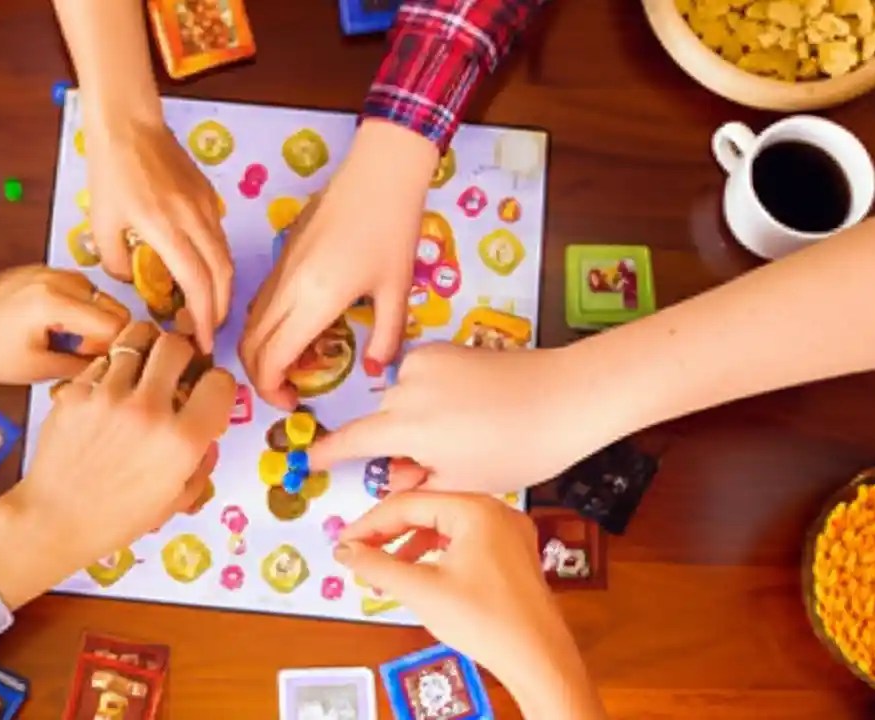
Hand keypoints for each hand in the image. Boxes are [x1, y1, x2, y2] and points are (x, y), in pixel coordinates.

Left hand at [0, 266, 129, 383]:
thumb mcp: (36, 369)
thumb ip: (80, 365)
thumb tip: (109, 364)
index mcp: (55, 302)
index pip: (113, 323)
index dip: (115, 346)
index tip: (99, 363)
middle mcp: (57, 279)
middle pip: (111, 304)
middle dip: (109, 331)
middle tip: (87, 354)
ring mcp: (49, 271)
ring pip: (96, 294)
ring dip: (94, 318)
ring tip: (71, 341)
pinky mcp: (41, 271)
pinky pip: (77, 287)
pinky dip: (79, 307)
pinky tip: (60, 327)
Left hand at [0, 322, 235, 608]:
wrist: (57, 519)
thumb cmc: (119, 516)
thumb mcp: (177, 498)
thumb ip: (202, 460)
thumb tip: (209, 428)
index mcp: (181, 441)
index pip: (220, 382)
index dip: (217, 386)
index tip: (207, 394)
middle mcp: (148, 411)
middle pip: (177, 345)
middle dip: (182, 356)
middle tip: (174, 373)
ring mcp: (108, 396)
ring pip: (137, 338)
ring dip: (146, 351)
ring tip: (142, 369)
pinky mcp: (76, 391)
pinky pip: (103, 360)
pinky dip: (112, 368)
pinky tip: (110, 391)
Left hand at [88, 117, 231, 351]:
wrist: (129, 123)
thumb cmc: (109, 171)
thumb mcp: (101, 222)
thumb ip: (116, 261)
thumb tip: (131, 281)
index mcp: (166, 227)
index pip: (197, 283)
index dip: (203, 318)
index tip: (203, 343)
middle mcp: (194, 218)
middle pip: (222, 275)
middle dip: (219, 310)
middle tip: (209, 334)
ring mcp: (205, 206)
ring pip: (225, 257)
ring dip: (221, 288)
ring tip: (208, 310)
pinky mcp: (207, 196)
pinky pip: (219, 238)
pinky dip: (216, 264)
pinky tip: (203, 274)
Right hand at [240, 120, 436, 408]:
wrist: (378, 172)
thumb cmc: (393, 229)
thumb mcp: (398, 290)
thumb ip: (387, 337)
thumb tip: (377, 370)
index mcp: (315, 299)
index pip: (271, 358)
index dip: (273, 390)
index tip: (294, 403)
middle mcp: (288, 287)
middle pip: (250, 346)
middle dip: (262, 378)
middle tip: (290, 392)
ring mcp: (280, 269)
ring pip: (249, 323)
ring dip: (261, 352)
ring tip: (294, 365)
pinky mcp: (282, 256)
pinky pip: (260, 302)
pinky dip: (266, 328)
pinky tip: (297, 332)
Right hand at [309, 342, 630, 493]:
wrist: (564, 397)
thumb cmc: (517, 449)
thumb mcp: (463, 480)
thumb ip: (417, 479)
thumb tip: (395, 472)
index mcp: (407, 427)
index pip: (352, 441)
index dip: (329, 453)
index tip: (310, 458)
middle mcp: (406, 388)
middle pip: (382, 420)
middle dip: (397, 441)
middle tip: (433, 463)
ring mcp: (425, 362)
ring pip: (402, 397)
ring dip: (416, 416)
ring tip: (462, 432)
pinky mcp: (443, 347)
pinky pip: (420, 375)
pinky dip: (431, 392)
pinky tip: (466, 405)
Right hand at [335, 493, 605, 718]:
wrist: (539, 658)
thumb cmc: (483, 620)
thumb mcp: (421, 590)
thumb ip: (377, 565)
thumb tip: (344, 551)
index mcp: (474, 509)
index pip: (408, 504)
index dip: (369, 524)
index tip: (343, 544)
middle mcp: (495, 510)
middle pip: (428, 510)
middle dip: (390, 534)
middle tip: (359, 555)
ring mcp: (509, 531)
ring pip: (446, 526)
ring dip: (411, 544)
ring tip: (385, 570)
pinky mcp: (514, 553)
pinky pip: (466, 541)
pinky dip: (438, 554)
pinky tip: (421, 575)